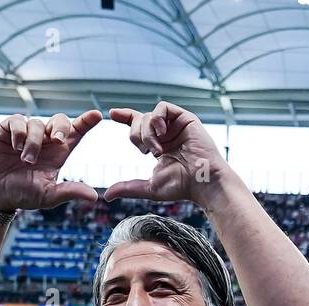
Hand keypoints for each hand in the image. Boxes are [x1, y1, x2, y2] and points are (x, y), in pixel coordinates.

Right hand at [0, 110, 101, 210]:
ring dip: (34, 142)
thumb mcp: (48, 195)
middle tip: (58, 141)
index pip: (75, 132)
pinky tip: (16, 147)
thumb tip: (94, 197)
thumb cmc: (22, 194)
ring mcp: (25, 133)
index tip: (97, 115)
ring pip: (37, 124)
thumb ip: (69, 192)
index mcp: (57, 153)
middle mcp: (44, 140)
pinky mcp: (6, 130)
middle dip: (61, 127)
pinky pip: (17, 121)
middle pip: (60, 120)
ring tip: (26, 160)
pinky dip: (19, 133)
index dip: (86, 121)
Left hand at [103, 102, 228, 205]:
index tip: (111, 114)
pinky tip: (161, 134)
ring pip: (149, 115)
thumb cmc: (182, 186)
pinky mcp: (185, 118)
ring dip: (147, 132)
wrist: (202, 181)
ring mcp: (176, 124)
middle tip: (145, 152)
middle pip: (139, 120)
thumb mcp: (149, 187)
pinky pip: (163, 107)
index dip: (124, 117)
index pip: (138, 125)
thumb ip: (128, 188)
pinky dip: (157, 119)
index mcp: (159, 144)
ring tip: (156, 149)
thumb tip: (106, 195)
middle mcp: (167, 133)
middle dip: (136, 135)